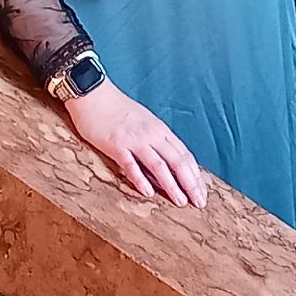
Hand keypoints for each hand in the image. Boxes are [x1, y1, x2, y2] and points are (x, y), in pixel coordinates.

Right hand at [64, 83, 206, 207]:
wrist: (92, 92)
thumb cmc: (117, 108)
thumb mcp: (144, 121)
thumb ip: (156, 139)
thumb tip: (169, 160)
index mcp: (160, 129)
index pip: (184, 155)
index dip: (196, 175)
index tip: (203, 192)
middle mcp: (151, 134)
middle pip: (177, 161)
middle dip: (191, 184)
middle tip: (199, 203)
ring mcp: (134, 139)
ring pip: (159, 165)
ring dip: (172, 185)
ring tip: (181, 202)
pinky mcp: (116, 144)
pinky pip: (131, 164)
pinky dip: (141, 179)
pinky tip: (148, 192)